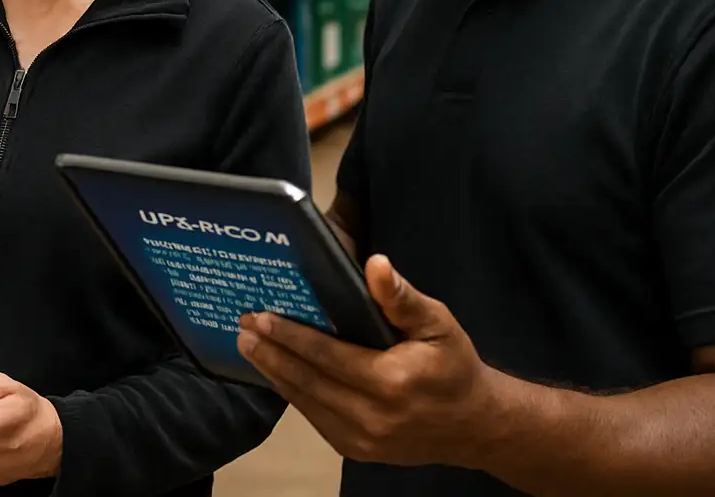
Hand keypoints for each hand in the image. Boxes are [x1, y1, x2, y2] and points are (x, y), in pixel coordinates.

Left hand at [237, 254, 501, 468]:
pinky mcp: (356, 451)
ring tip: (248, 347)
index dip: (291, 336)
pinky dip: (293, 394)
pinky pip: (315, 419)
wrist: (473, 425)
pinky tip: (276, 372)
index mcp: (392, 381)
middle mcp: (373, 416)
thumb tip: (375, 264)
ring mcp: (363, 440)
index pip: (328, 356)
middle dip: (271, 353)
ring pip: (306, 403)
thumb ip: (401, 297)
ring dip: (274, 374)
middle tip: (241, 328)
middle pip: (308, 381)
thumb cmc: (453, 366)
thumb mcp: (438, 323)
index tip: (260, 317)